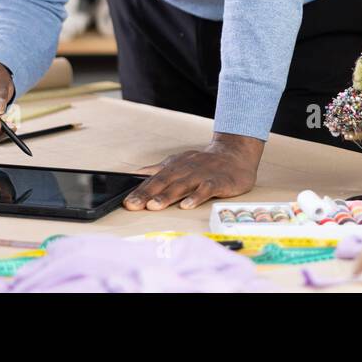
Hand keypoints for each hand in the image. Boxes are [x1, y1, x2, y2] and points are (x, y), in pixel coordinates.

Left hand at [123, 132, 262, 210]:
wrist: (235, 154)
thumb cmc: (204, 163)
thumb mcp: (179, 163)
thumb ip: (158, 170)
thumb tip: (136, 173)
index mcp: (176, 166)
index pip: (155, 179)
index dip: (140, 190)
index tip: (126, 202)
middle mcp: (186, 170)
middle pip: (165, 182)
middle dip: (147, 194)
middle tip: (133, 205)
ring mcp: (202, 175)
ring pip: (182, 186)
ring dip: (168, 196)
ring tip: (154, 206)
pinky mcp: (218, 182)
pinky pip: (206, 189)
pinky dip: (196, 197)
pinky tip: (187, 205)